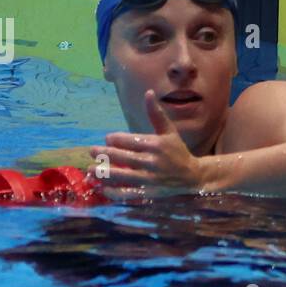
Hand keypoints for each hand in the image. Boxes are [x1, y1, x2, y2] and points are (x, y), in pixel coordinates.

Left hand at [88, 90, 217, 199]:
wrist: (193, 177)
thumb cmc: (178, 152)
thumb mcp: (169, 131)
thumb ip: (156, 114)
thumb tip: (148, 92)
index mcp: (155, 144)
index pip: (128, 140)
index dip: (114, 139)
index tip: (108, 139)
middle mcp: (152, 161)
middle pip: (122, 157)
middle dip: (103, 153)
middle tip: (92, 151)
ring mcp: (150, 179)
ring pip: (121, 176)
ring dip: (103, 173)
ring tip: (91, 169)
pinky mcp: (149, 193)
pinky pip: (128, 193)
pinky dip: (114, 192)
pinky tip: (103, 189)